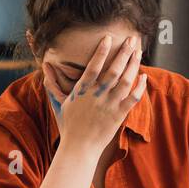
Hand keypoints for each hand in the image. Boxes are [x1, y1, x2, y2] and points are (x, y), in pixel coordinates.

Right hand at [46, 34, 146, 152]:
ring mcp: (109, 106)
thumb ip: (54, 86)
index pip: (93, 66)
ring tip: (138, 52)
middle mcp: (96, 96)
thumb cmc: (68, 127)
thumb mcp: (59, 104)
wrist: (78, 149)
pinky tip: (144, 77)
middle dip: (124, 52)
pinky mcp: (118, 116)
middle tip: (132, 39)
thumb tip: (44, 70)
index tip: (109, 38)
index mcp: (82, 92)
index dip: (101, 51)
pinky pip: (132, 99)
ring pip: (125, 81)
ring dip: (133, 65)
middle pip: (113, 70)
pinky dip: (140, 87)